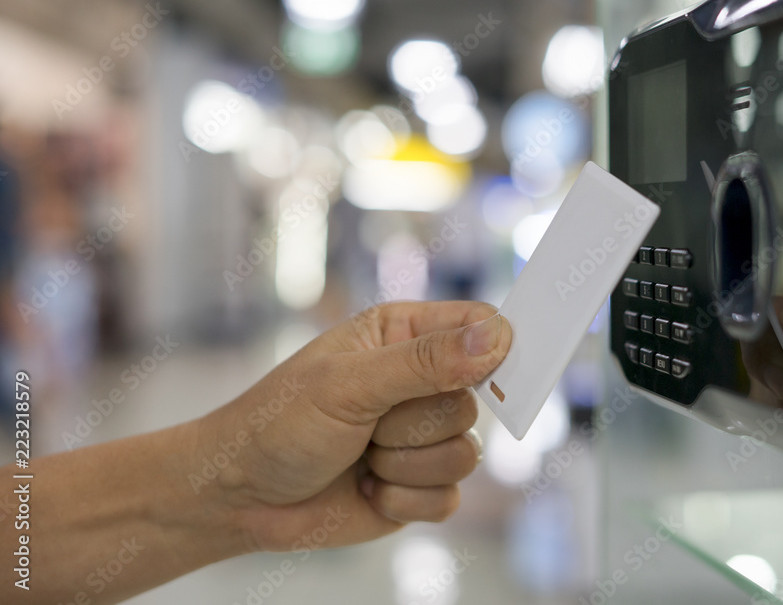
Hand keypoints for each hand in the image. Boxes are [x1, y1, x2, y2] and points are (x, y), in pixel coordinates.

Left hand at [194, 301, 510, 552]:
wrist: (241, 496)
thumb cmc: (278, 423)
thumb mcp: (347, 383)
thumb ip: (424, 362)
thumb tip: (495, 339)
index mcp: (403, 336)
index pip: (477, 327)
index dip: (492, 348)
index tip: (482, 374)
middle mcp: (419, 383)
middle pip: (473, 401)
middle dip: (415, 424)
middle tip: (368, 424)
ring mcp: (422, 437)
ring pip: (465, 453)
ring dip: (405, 465)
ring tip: (362, 457)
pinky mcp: (419, 485)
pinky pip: (449, 497)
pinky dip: (404, 499)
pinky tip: (366, 488)